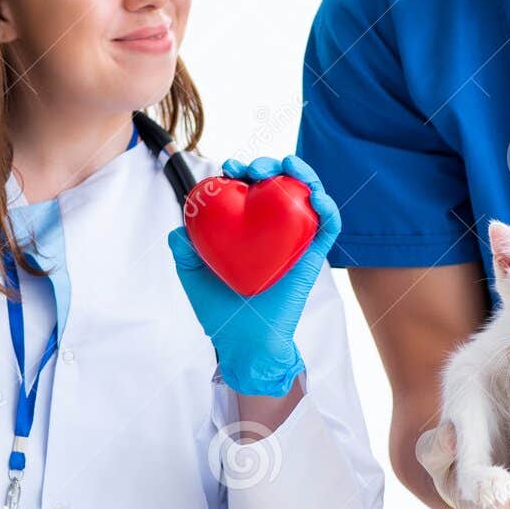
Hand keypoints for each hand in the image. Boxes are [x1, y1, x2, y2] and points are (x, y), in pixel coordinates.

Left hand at [168, 155, 341, 396]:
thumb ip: (184, 247)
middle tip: (255, 168)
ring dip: (304, 175)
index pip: (250, 190)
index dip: (243, 172)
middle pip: (279, 186)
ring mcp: (296, 242)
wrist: (243, 343)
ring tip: (290, 165)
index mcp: (248, 230)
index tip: (229, 168)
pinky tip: (316, 197)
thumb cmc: (220, 312)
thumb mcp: (192, 274)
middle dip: (270, 166)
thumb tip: (181, 224)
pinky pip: (328, 228)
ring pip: (308, 198)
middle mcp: (274, 231)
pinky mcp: (313, 258)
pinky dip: (329, 209)